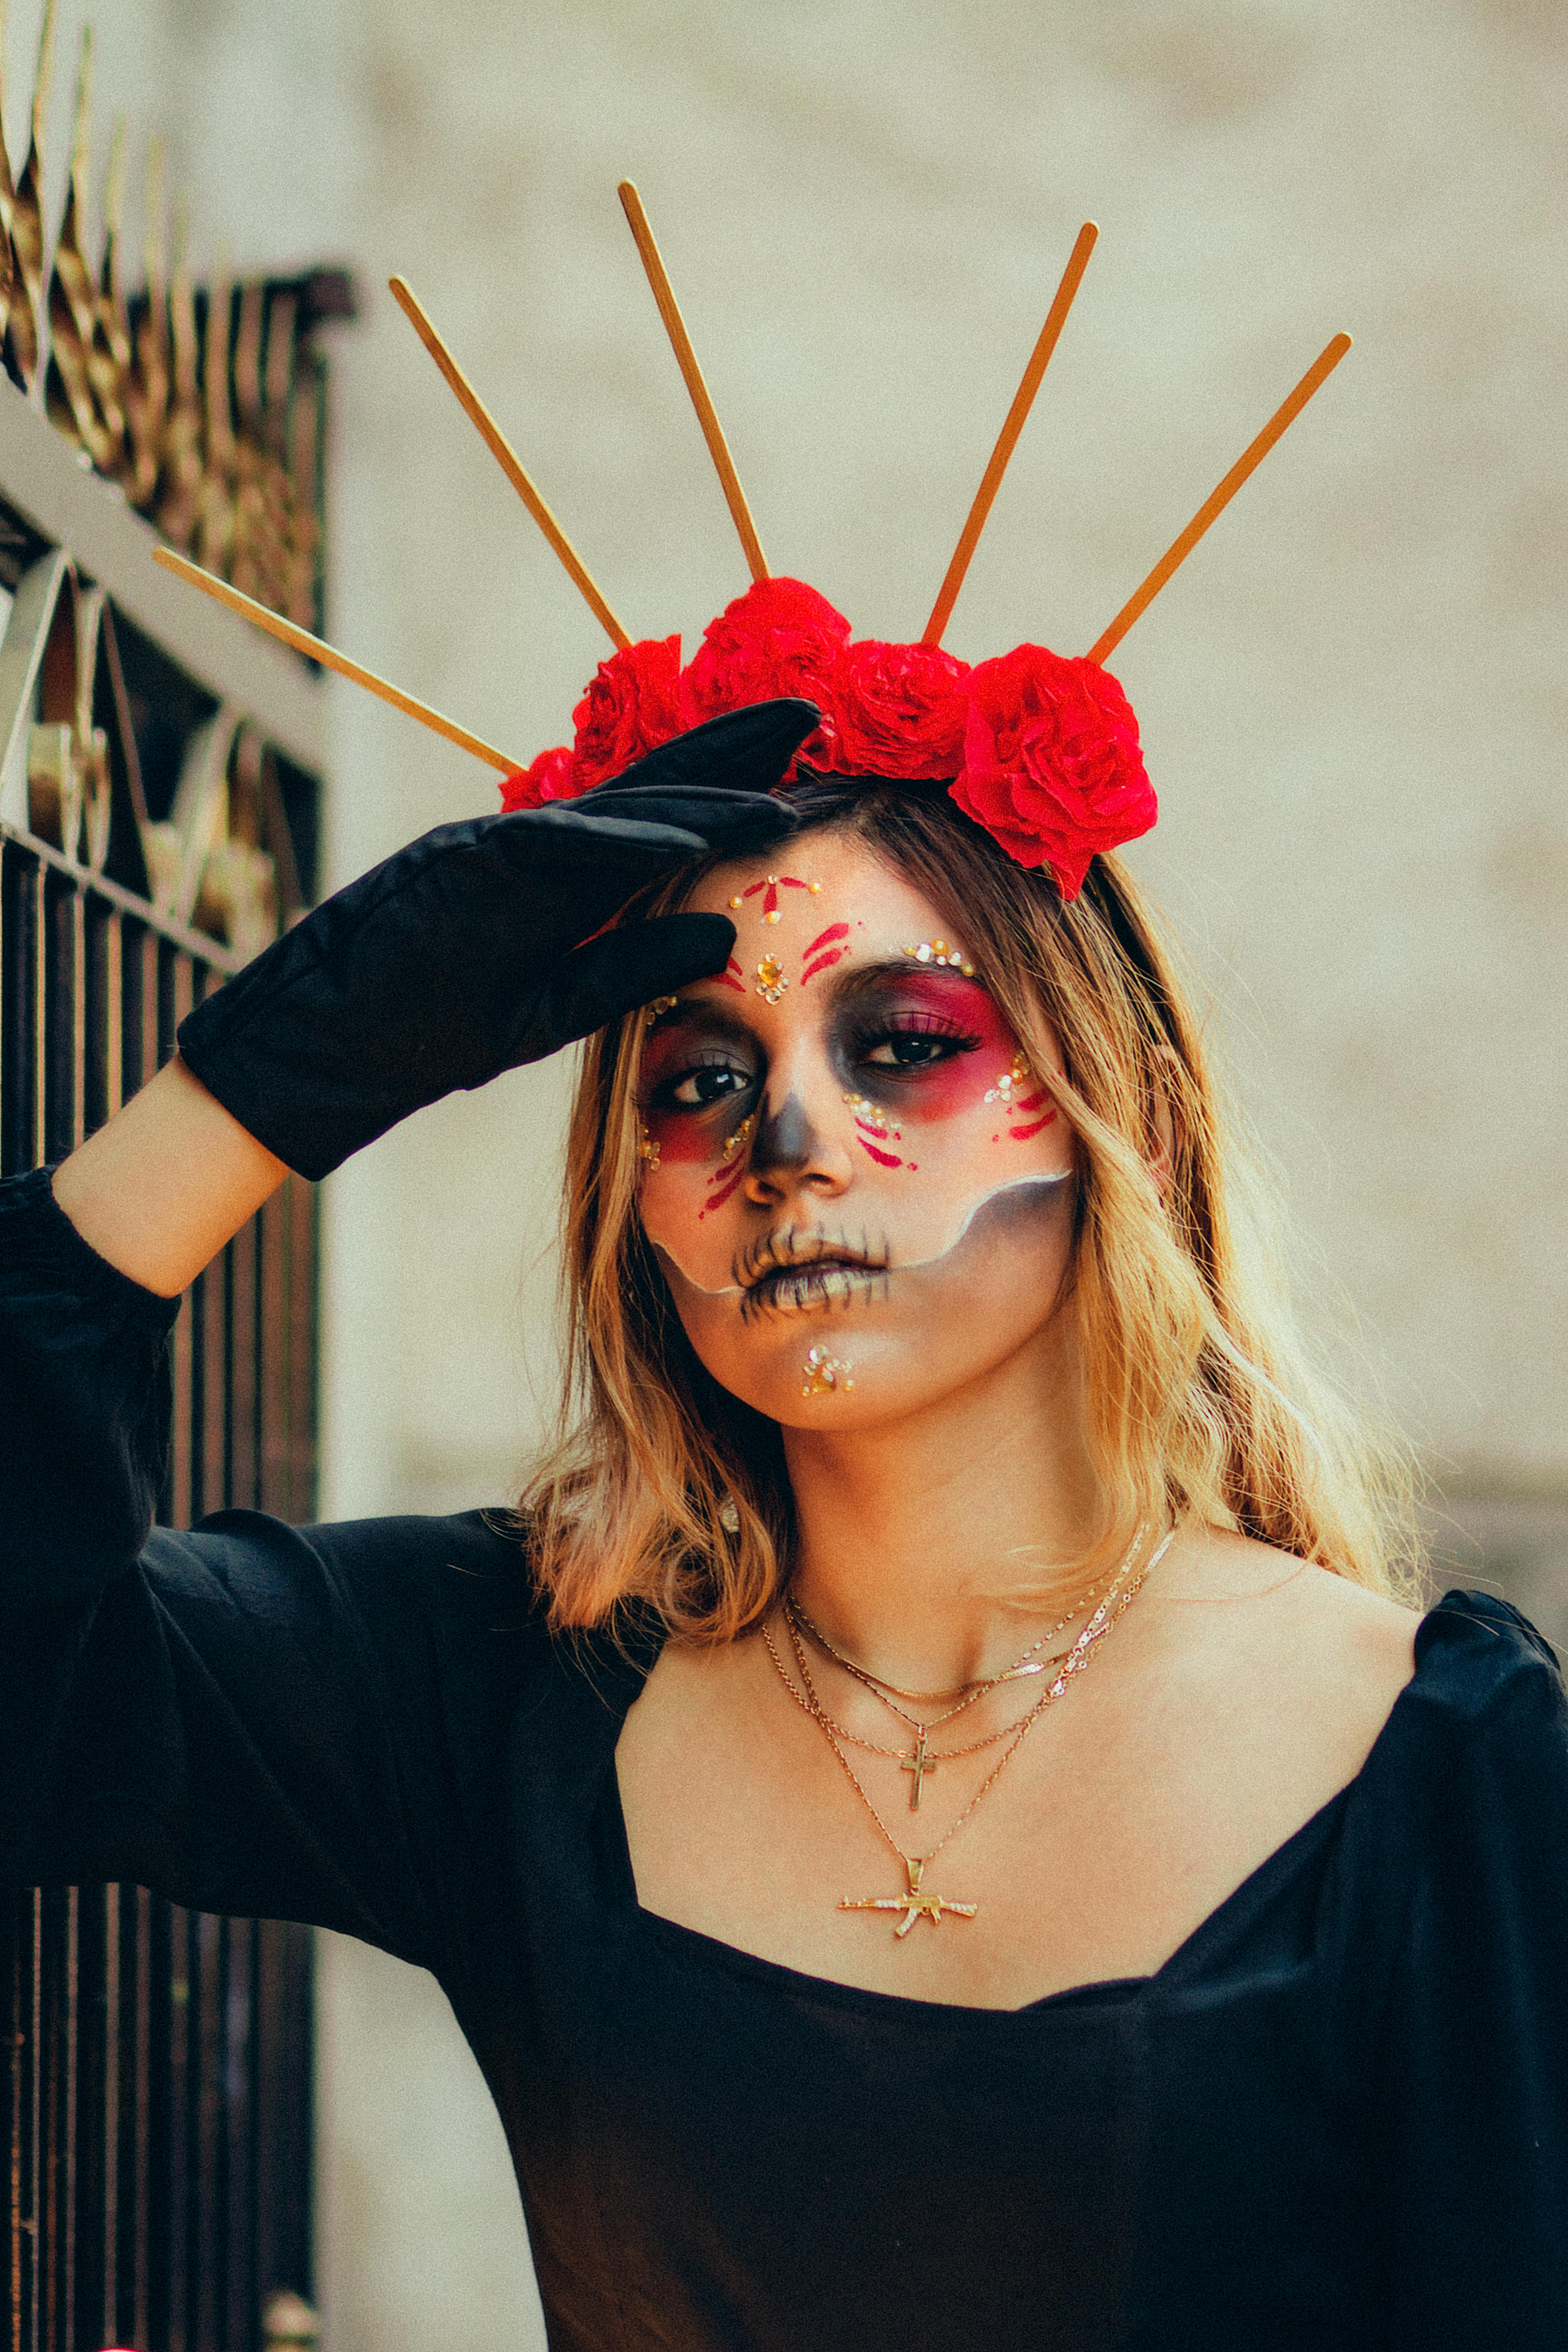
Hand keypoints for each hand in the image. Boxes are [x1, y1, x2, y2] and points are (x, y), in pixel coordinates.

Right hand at [177, 700, 815, 1179]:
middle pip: (651, 791)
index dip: (734, 793)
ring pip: (613, 811)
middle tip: (811, 720)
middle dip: (731, 756)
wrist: (326, 1050)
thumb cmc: (430, 1033)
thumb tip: (727, 939)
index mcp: (567, 888)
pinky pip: (554, 846)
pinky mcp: (462, 862)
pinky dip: (618, 843)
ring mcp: (499, 850)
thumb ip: (631, 971)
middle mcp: (542, 854)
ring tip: (773, 795)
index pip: (665, 828)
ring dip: (694, 799)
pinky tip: (680, 841)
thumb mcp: (552, 1011)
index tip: (809, 779)